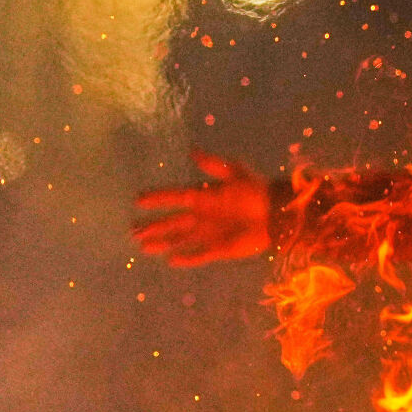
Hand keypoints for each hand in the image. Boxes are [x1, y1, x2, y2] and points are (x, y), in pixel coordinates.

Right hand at [133, 149, 271, 266]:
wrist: (279, 213)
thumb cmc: (257, 190)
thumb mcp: (236, 172)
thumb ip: (214, 165)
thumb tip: (193, 150)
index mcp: (203, 196)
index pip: (174, 198)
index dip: (157, 199)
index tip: (138, 200)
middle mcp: (202, 216)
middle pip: (171, 222)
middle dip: (152, 226)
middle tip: (132, 231)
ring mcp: (210, 233)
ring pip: (180, 240)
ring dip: (162, 243)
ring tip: (143, 246)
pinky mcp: (221, 249)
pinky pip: (199, 255)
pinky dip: (186, 258)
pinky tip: (171, 261)